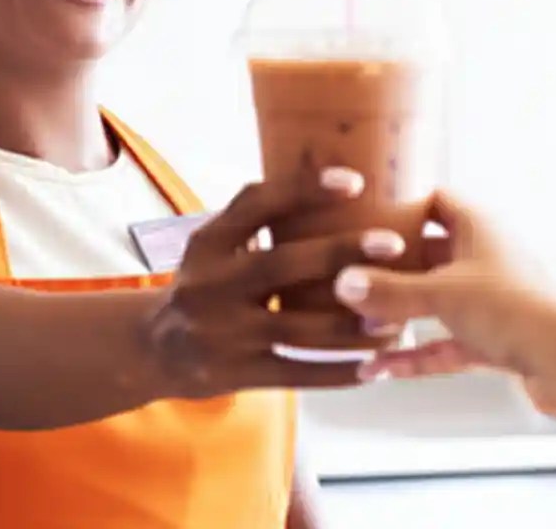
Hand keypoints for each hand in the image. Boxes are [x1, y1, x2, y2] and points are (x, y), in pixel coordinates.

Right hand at [146, 167, 406, 399]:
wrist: (156, 350)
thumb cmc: (206, 285)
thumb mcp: (213, 247)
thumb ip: (255, 221)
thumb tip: (332, 181)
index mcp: (208, 243)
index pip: (255, 204)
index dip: (303, 189)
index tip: (355, 181)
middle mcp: (210, 284)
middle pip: (281, 264)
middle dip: (340, 253)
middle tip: (394, 245)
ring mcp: (221, 332)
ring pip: (298, 328)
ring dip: (353, 326)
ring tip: (398, 320)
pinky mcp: (234, 374)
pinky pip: (297, 374)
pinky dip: (340, 374)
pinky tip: (375, 369)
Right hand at [332, 191, 555, 423]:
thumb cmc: (516, 310)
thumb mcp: (442, 294)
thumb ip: (389, 290)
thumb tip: (344, 282)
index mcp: (480, 228)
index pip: (436, 201)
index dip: (403, 205)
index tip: (364, 213)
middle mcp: (486, 259)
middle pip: (428, 255)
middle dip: (388, 267)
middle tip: (347, 271)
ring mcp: (489, 302)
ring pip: (433, 302)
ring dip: (398, 312)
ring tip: (356, 322)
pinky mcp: (493, 340)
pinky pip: (442, 344)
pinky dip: (413, 355)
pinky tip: (378, 368)